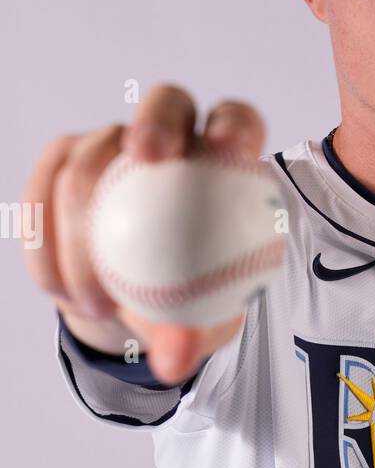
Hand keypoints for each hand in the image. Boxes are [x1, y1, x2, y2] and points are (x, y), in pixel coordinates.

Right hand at [22, 85, 266, 384]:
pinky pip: (44, 194)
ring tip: (94, 299)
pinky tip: (57, 290)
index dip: (234, 124)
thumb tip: (173, 363)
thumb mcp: (196, 327)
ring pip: (89, 158)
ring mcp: (110, 143)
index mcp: (222, 161)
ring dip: (82, 224)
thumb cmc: (183, 306)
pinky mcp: (62, 161)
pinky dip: (47, 243)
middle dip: (155, 120)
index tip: (226, 149)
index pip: (237, 123)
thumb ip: (191, 336)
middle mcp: (169, 138)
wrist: (130, 301)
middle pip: (167, 104)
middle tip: (143, 158)